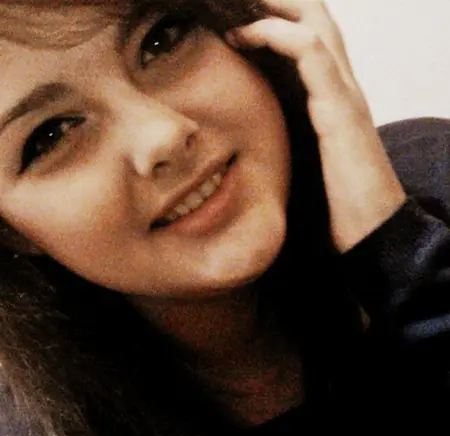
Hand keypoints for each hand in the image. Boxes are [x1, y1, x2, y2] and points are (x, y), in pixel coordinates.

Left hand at [225, 0, 406, 251]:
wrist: (369, 234)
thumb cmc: (334, 206)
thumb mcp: (300, 162)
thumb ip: (282, 138)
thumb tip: (241, 139)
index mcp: (329, 98)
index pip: (306, 37)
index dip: (272, 18)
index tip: (228, 22)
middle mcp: (340, 87)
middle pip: (313, 17)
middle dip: (272, 3)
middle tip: (230, 4)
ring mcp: (344, 95)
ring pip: (315, 23)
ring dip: (271, 9)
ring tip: (231, 13)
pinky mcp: (341, 110)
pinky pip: (312, 54)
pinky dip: (278, 35)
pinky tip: (245, 36)